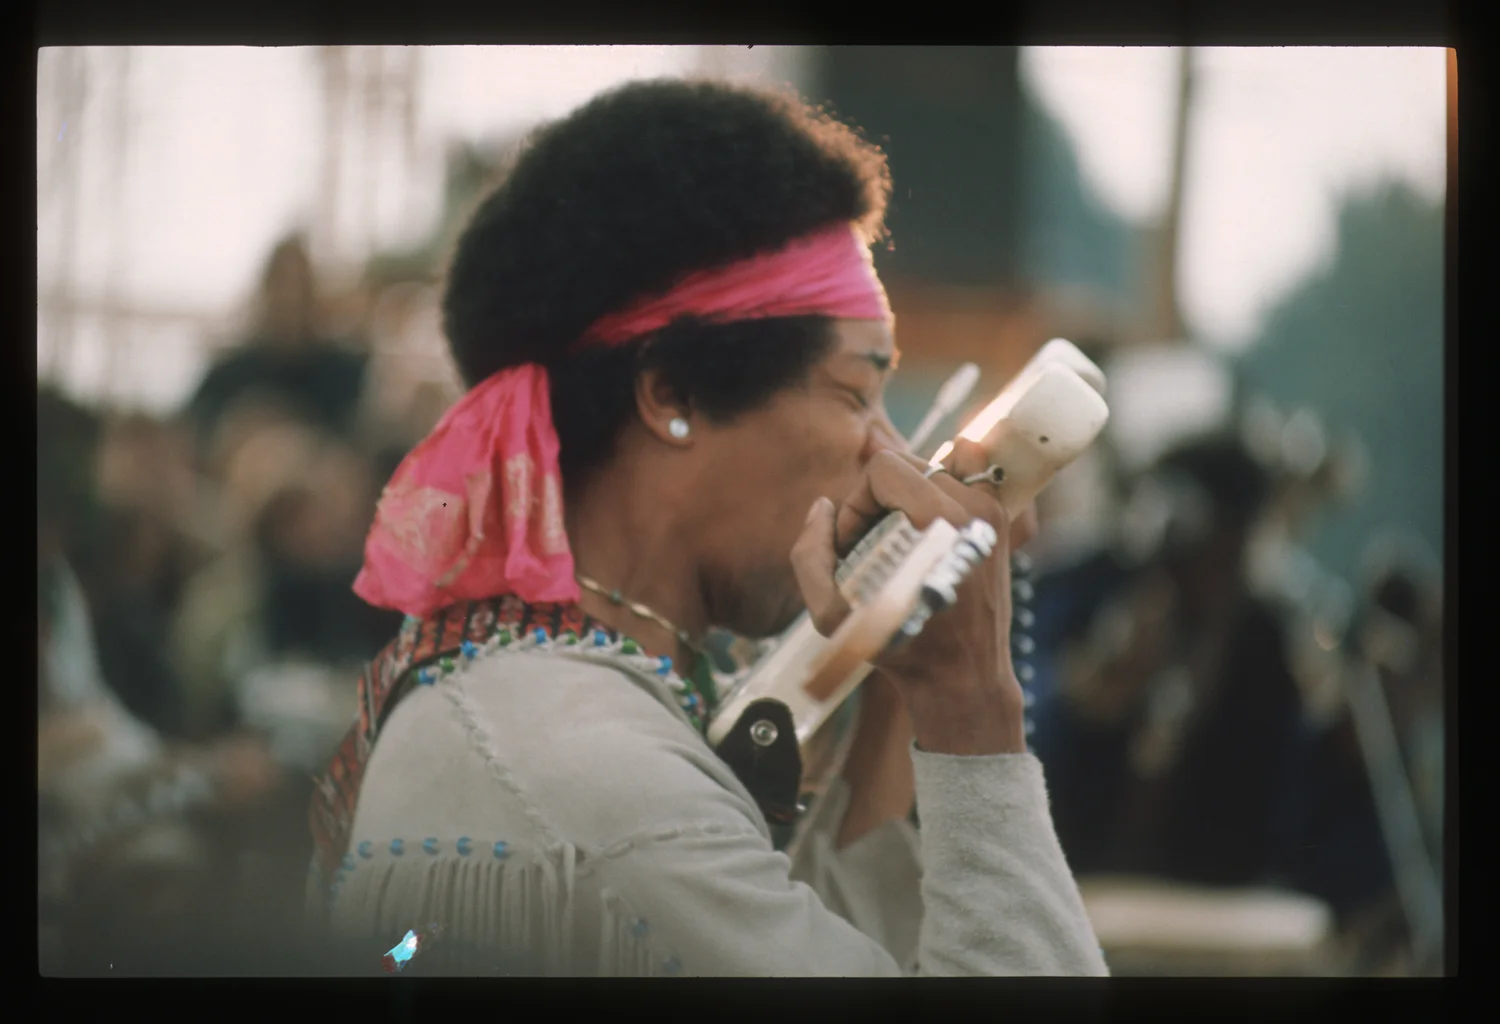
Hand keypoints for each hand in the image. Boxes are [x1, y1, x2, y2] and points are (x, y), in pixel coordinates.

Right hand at [791, 439, 1031, 755]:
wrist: (963, 679)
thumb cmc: (900, 650)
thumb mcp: (834, 616)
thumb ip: (811, 555)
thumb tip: (824, 507)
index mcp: (940, 521)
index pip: (883, 468)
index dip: (856, 504)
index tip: (853, 544)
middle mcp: (974, 509)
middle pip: (907, 463)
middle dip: (875, 499)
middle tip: (869, 544)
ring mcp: (992, 514)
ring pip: (933, 469)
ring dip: (904, 498)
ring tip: (896, 541)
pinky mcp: (999, 525)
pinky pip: (967, 477)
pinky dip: (940, 490)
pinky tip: (926, 524)